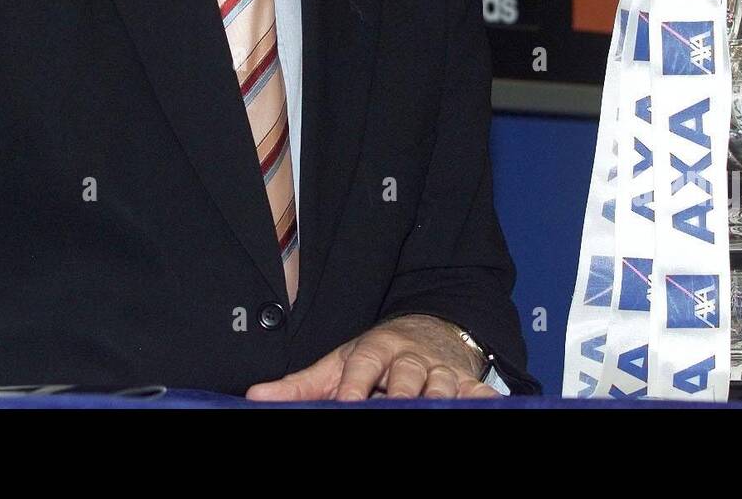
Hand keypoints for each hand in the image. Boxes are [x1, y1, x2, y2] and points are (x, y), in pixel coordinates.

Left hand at [245, 314, 499, 400]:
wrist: (429, 330)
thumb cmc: (377, 354)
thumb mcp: (339, 362)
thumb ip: (300, 384)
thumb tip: (254, 395)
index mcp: (376, 349)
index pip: (363, 367)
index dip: (355, 385)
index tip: (348, 403)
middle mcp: (409, 358)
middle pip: (405, 378)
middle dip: (399, 396)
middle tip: (392, 409)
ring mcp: (439, 370)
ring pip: (440, 385)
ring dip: (437, 398)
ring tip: (432, 410)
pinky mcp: (464, 381)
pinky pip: (476, 390)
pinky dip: (481, 398)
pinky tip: (487, 404)